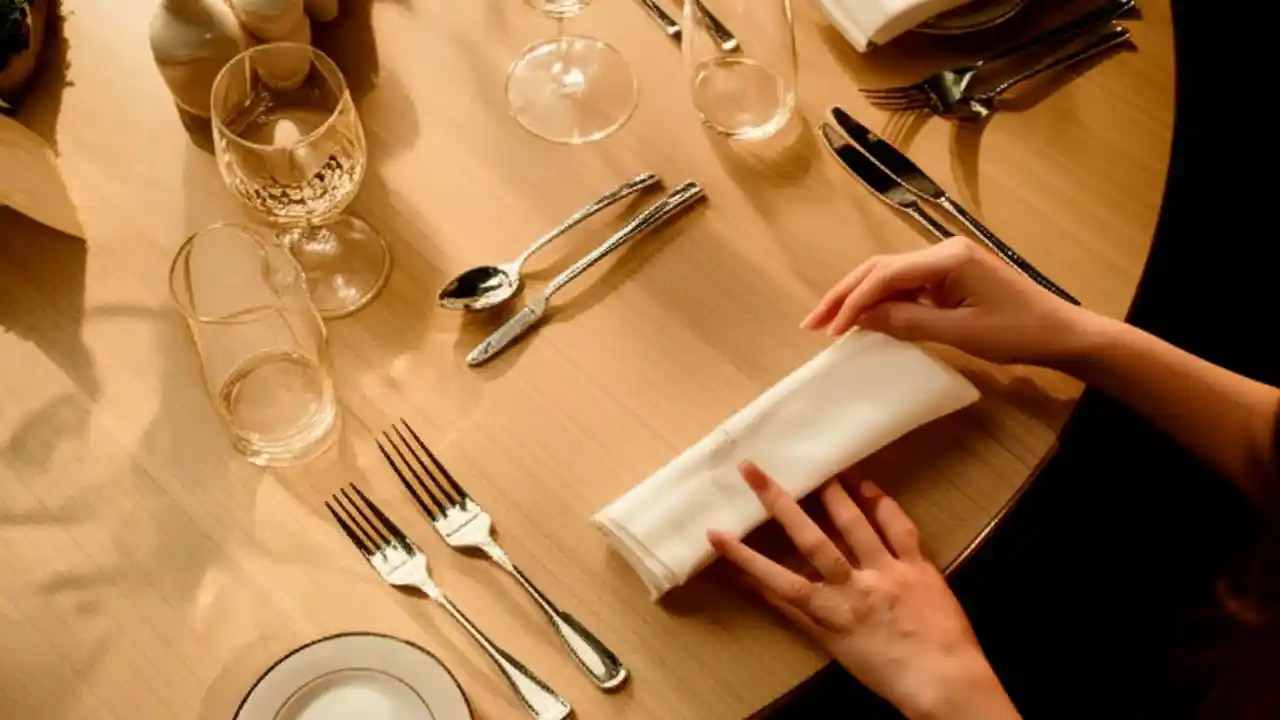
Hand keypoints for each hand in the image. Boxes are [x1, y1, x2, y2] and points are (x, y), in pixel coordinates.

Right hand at [709, 462, 1018, 719]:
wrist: (945, 681)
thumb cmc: (886, 671)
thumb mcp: (835, 648)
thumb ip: (802, 615)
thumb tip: (765, 589)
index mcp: (830, 615)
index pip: (778, 582)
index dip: (744, 557)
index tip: (715, 533)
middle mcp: (854, 589)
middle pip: (811, 540)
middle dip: (778, 503)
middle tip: (752, 470)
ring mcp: (887, 573)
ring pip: (855, 525)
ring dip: (832, 493)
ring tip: (814, 467)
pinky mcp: (918, 566)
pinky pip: (899, 527)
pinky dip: (882, 503)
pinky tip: (867, 485)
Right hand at [800, 237, 1097, 366]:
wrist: (1060, 332)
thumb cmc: (1017, 333)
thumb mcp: (960, 333)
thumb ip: (908, 323)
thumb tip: (862, 320)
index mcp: (946, 258)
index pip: (885, 276)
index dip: (853, 303)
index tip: (830, 330)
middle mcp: (942, 251)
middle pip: (879, 268)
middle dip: (844, 295)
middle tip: (812, 323)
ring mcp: (946, 261)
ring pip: (888, 275)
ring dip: (858, 298)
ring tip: (828, 322)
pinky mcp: (950, 275)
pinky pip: (906, 285)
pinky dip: (881, 302)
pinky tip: (865, 320)